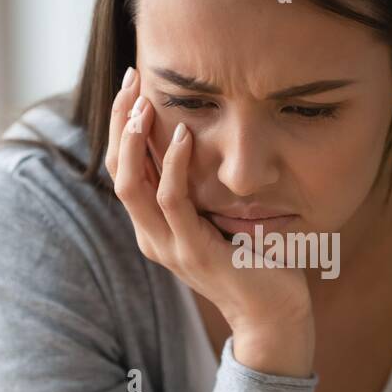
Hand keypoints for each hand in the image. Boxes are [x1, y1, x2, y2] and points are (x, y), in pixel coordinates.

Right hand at [105, 67, 314, 376]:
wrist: (274, 314)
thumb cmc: (256, 262)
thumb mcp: (221, 218)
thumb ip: (205, 189)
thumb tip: (207, 141)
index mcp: (154, 227)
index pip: (123, 168)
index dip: (120, 125)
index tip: (132, 84)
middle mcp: (152, 236)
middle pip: (117, 170)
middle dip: (119, 121)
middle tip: (131, 78)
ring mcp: (169, 246)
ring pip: (132, 185)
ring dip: (135, 139)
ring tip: (144, 101)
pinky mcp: (194, 251)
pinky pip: (173, 201)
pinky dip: (174, 165)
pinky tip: (185, 136)